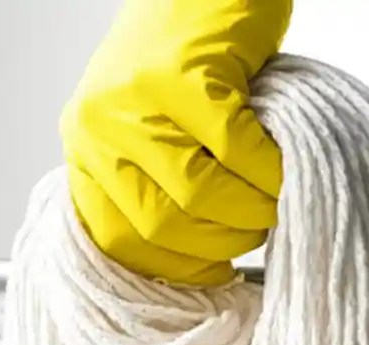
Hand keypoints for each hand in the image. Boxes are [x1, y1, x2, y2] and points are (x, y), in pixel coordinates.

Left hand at [62, 0, 291, 285]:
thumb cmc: (183, 53)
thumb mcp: (143, 124)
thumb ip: (148, 181)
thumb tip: (195, 259)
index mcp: (85, 146)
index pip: (115, 239)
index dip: (174, 266)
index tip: (214, 267)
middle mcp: (98, 125)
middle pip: (161, 226)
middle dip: (222, 241)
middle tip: (257, 225)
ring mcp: (139, 100)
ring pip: (200, 196)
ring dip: (251, 211)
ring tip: (274, 198)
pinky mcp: (189, 76)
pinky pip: (238, 151)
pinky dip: (270, 171)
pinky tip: (283, 166)